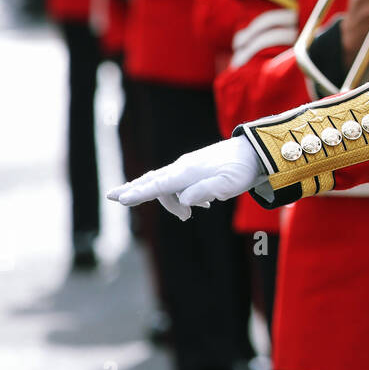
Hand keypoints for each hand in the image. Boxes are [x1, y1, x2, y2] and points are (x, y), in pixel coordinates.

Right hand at [108, 137, 261, 217]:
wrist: (256, 153)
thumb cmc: (241, 170)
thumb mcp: (226, 185)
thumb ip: (203, 191)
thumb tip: (184, 201)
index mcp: (188, 172)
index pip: (158, 185)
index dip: (139, 194)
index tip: (121, 199)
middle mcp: (184, 167)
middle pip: (154, 180)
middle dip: (133, 189)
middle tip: (113, 196)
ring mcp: (189, 166)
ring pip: (168, 184)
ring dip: (172, 203)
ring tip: (188, 216)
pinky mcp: (197, 168)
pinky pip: (180, 183)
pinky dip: (181, 196)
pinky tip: (200, 205)